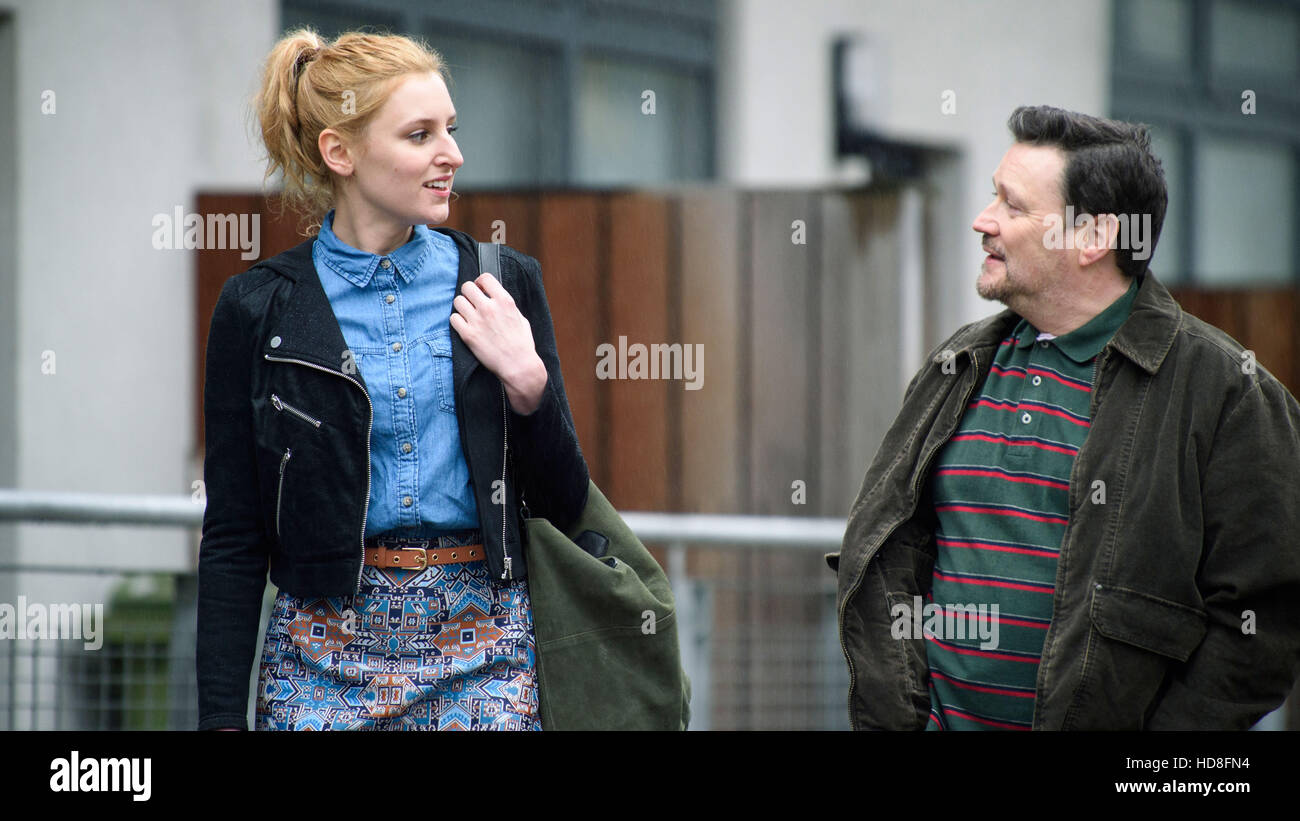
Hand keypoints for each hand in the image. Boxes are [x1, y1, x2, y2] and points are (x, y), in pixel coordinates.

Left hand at [450, 273, 547, 413]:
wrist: (518, 366)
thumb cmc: (522, 344)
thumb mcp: (520, 318)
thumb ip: (506, 305)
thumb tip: (494, 297)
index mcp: (505, 301)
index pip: (485, 277)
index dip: (480, 282)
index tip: (480, 288)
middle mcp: (489, 308)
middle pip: (467, 287)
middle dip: (469, 293)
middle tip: (472, 302)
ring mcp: (477, 321)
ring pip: (458, 301)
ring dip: (462, 306)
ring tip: (468, 315)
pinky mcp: (468, 335)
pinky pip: (453, 318)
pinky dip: (457, 321)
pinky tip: (465, 326)